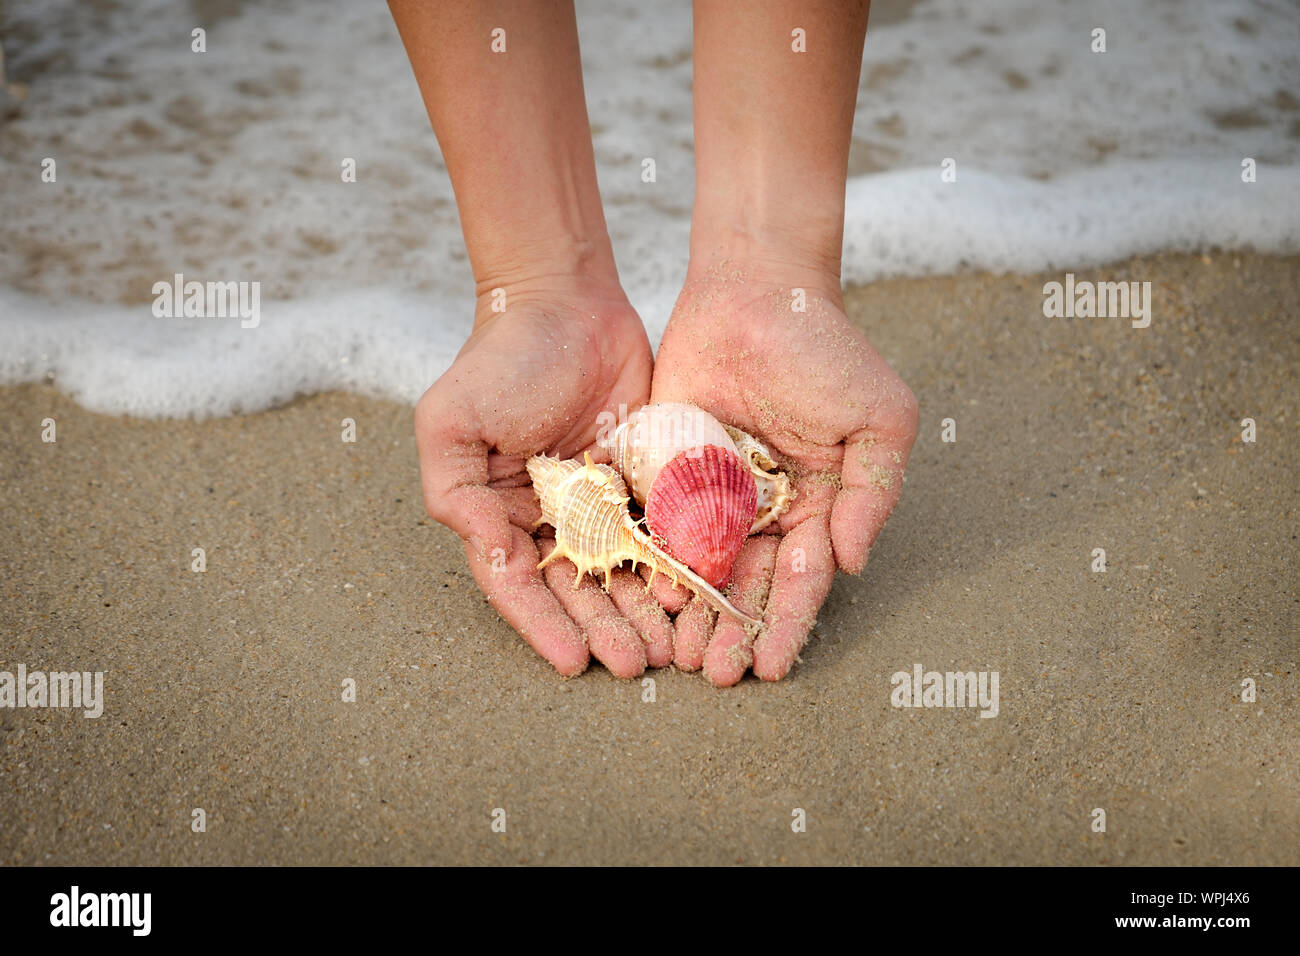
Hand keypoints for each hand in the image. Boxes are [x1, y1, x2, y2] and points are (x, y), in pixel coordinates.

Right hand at [414, 277, 674, 677]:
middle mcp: (551, 519)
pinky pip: (661, 531)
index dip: (544, 626)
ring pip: (624, 572)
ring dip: (643, 613)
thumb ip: (456, 493)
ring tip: (669, 649)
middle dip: (605, 630)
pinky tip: (693, 592)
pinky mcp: (644, 481)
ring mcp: (601, 503)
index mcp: (499, 514)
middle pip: (578, 590)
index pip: (520, 584)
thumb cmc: (500, 359)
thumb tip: (491, 555)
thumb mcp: (452, 422)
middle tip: (636, 666)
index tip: (573, 662)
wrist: (566, 301)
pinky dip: (674, 565)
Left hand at [651, 262, 917, 684]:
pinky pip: (659, 527)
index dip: (787, 625)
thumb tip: (850, 562)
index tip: (772, 667)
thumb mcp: (879, 418)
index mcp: (816, 507)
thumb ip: (873, 491)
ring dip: (694, 617)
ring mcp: (712, 496)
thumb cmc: (827, 350)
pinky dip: (655, 565)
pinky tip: (647, 598)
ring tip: (680, 660)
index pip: (801, 580)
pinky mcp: (667, 473)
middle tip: (717, 677)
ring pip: (700, 570)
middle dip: (734, 634)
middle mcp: (764, 512)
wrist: (754, 291)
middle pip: (747, 587)